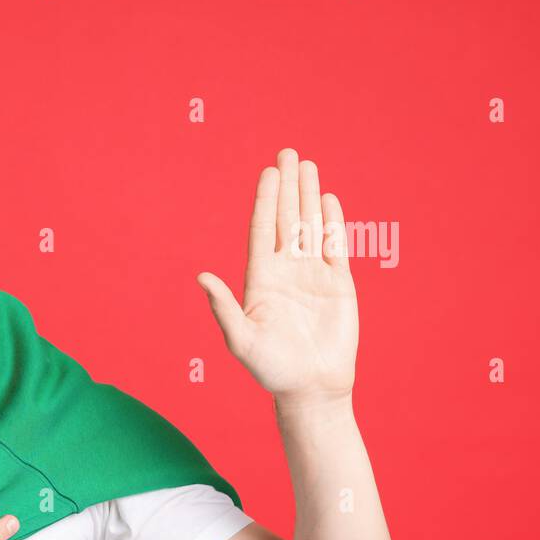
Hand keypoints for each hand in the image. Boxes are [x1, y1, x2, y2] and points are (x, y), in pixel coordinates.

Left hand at [196, 148, 357, 407]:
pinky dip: (332, 222)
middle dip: (287, 187)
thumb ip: (223, 308)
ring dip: (308, 196)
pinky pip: (334, 246)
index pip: (263, 230)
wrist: (311, 387)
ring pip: (310, 226)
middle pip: (286, 219)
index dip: (265, 200)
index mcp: (260, 279)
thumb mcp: (241, 340)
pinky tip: (328, 200)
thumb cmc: (272, 369)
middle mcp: (285, 271)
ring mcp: (313, 275)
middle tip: (288, 152)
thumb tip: (201, 277)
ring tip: (308, 165)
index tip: (268, 173)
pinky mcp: (338, 285)